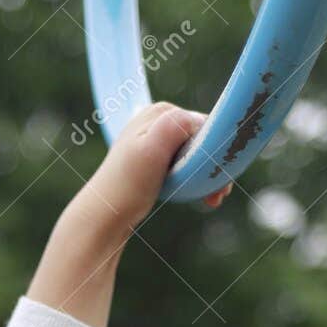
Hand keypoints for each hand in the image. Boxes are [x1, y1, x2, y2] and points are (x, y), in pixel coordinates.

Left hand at [66, 102, 232, 244]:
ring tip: (214, 198)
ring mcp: (159, 138)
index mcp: (161, 112)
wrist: (106, 214)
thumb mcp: (151, 150)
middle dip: (216, 166)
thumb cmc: (127, 185)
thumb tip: (198, 118)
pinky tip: (204, 197)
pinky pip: (188, 163)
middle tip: (220, 195)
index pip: (205, 125)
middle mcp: (161, 119)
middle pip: (204, 139)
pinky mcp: (158, 156)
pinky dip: (198, 179)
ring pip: (199, 153)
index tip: (220, 182)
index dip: (218, 152)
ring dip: (210, 176)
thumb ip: (174, 127)